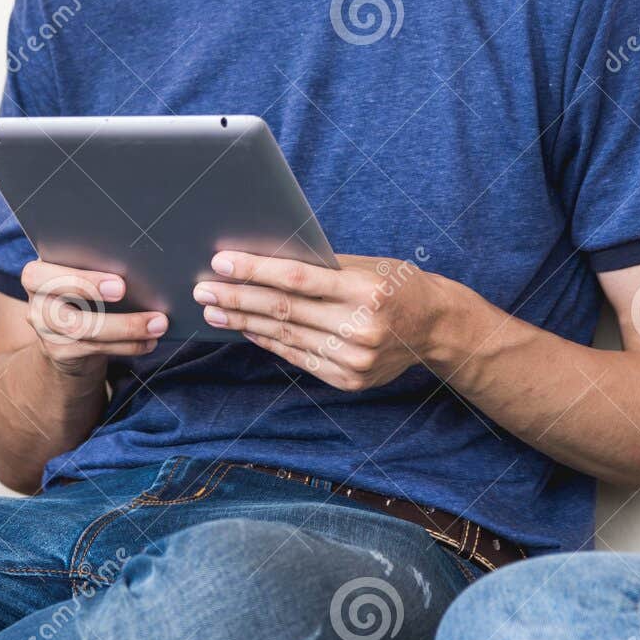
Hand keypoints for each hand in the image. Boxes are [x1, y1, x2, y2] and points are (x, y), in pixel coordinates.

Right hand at [22, 259, 167, 378]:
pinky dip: (128, 345)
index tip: (121, 287)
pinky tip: (149, 341)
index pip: (41, 275)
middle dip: (109, 312)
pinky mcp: (59, 352)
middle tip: (149, 311)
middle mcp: (37, 302)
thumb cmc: (82, 289)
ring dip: (127, 329)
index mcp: (38, 272)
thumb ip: (97, 266)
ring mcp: (46, 330)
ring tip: (159, 325)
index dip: (81, 281)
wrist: (64, 331)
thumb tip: (143, 266)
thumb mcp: (82, 272)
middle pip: (65, 311)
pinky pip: (96, 349)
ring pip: (83, 332)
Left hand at [192, 251, 444, 390]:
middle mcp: (361, 326)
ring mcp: (355, 358)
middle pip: (285, 311)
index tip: (221, 263)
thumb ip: (322, 266)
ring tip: (215, 311)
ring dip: (245, 323)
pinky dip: (269, 342)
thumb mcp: (367, 265)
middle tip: (204, 291)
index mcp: (366, 289)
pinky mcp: (349, 380)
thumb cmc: (396, 285)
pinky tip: (247, 330)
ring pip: (286, 337)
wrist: (436, 328)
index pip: (298, 279)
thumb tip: (264, 260)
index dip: (255, 271)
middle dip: (238, 299)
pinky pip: (298, 358)